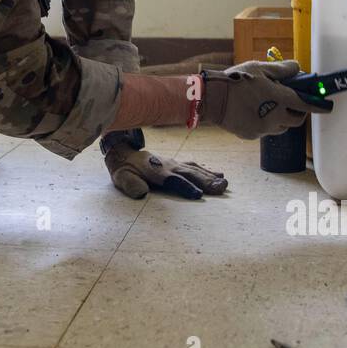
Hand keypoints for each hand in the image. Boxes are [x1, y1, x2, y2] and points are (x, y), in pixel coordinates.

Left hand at [103, 145, 226, 199]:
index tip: (198, 195)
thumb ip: (131, 185)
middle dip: (206, 182)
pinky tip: (218, 174)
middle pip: (190, 174)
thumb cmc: (124, 169)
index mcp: (156, 173)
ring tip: (224, 183)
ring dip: (210, 177)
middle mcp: (169, 166)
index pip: (174, 181)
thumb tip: (141, 192)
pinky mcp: (177, 163)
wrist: (125, 153)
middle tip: (222, 188)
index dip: (185, 187)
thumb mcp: (122, 178)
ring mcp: (174, 164)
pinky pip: (194, 165)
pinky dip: (207, 170)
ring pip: (195, 169)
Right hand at [200, 60, 331, 139]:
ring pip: (281, 127)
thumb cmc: (235, 81)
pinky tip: (254, 112)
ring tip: (270, 105)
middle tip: (293, 103)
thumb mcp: (259, 68)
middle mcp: (275, 117)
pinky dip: (265, 123)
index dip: (319, 106)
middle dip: (298, 112)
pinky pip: (265, 131)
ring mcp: (263, 129)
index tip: (327, 107)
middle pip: (296, 120)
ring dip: (282, 118)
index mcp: (279, 99)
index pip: (306, 105)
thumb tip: (297, 68)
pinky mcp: (252, 135)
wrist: (212, 99)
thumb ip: (282, 69)